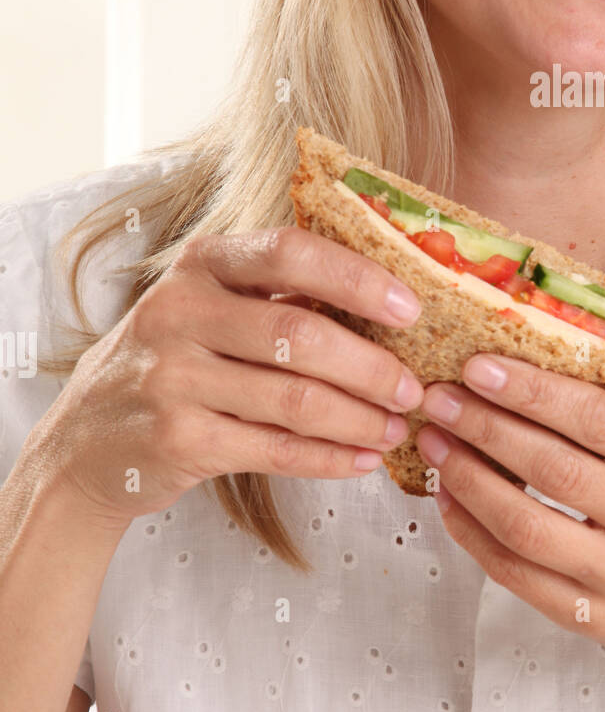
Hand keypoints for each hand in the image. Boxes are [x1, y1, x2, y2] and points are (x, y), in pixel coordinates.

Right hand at [29, 227, 425, 527]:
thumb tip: (391, 302)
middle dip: (371, 366)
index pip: (290, 252)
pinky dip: (329, 458)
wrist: (83, 442)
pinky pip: (274, 450)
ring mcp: (172, 378)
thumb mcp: (210, 307)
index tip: (411, 308)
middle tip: (414, 388)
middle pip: (299, 334)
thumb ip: (279, 295)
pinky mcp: (176, 440)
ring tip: (396, 427)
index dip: (358, 279)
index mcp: (202, 263)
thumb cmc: (175, 360)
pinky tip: (362, 459)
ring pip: (293, 400)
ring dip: (359, 418)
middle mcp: (180, 312)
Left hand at [415, 353, 604, 673]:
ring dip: (469, 480)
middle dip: (487, 428)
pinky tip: (451, 500)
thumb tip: (525, 365)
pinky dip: (473, 533)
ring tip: (437, 443)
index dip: (533, 391)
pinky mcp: (594, 620)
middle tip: (442, 398)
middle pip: (556, 471)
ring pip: (527, 527)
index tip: (480, 367)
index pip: (601, 420)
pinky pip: (517, 575)